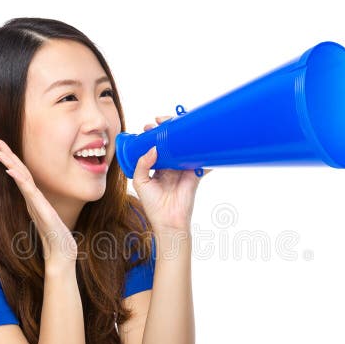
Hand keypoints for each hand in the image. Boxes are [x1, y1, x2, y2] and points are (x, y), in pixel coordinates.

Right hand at [0, 139, 76, 265]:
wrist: (61, 253)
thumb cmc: (57, 236)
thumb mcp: (50, 216)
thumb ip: (43, 207)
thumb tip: (40, 202)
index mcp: (34, 199)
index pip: (22, 174)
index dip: (13, 159)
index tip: (2, 146)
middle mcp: (32, 200)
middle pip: (18, 172)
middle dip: (7, 156)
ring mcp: (35, 204)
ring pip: (21, 179)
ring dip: (10, 164)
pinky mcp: (40, 211)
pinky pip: (29, 192)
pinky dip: (20, 180)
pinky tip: (12, 170)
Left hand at [133, 116, 211, 231]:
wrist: (169, 222)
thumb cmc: (153, 205)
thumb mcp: (140, 182)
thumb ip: (143, 164)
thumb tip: (153, 148)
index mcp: (157, 166)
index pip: (156, 145)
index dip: (152, 135)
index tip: (148, 126)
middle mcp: (171, 165)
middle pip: (171, 142)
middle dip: (167, 129)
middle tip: (161, 122)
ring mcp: (183, 168)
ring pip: (185, 146)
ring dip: (183, 134)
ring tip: (178, 122)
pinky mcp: (194, 173)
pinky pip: (201, 159)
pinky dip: (204, 150)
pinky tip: (201, 138)